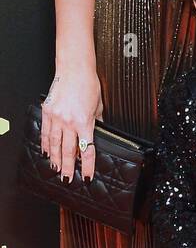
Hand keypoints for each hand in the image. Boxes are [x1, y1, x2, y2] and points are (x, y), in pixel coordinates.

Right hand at [41, 66, 103, 182]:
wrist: (74, 69)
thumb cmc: (88, 84)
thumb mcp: (98, 105)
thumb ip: (97, 120)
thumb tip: (98, 132)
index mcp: (85, 121)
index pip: (87, 149)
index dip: (87, 165)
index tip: (87, 175)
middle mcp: (69, 121)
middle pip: (68, 151)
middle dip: (68, 167)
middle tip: (66, 179)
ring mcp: (56, 117)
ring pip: (55, 144)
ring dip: (55, 159)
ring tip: (55, 169)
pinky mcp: (47, 111)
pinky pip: (46, 132)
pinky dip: (46, 143)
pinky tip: (46, 151)